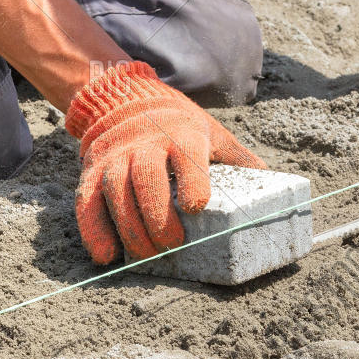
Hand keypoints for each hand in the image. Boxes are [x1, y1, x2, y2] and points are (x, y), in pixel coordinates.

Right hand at [66, 61, 264, 262]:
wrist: (127, 103)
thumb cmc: (180, 128)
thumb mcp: (213, 134)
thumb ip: (238, 158)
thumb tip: (271, 181)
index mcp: (181, 134)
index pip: (185, 154)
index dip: (190, 179)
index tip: (195, 207)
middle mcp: (144, 143)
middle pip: (145, 177)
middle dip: (157, 215)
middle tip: (172, 245)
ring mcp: (115, 157)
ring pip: (115, 191)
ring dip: (130, 227)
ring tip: (147, 254)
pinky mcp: (92, 172)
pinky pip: (87, 202)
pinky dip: (93, 230)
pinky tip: (106, 255)